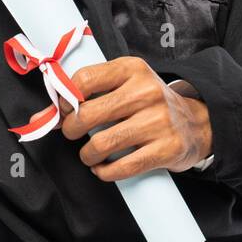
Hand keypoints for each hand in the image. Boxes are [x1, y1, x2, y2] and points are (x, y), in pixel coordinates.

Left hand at [59, 55, 212, 180]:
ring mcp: (158, 121)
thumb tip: (43, 116)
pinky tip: (102, 167)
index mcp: (132, 69)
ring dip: (87, 154)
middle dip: (71, 129)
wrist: (197, 122)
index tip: (65, 110)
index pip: (85, 79)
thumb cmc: (150, 103)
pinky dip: (104, 171)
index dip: (67, 99)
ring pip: (101, 143)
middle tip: (73, 133)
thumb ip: (89, 92)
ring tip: (89, 153)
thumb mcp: (126, 84)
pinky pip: (122, 167)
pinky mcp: (166, 149)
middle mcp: (146, 92)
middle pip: (88, 114)